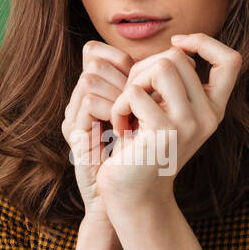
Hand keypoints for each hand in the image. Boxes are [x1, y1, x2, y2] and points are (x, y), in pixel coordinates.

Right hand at [62, 39, 133, 220]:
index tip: (143, 83)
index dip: (119, 59)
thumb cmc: (143, 157)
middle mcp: (78, 101)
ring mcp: (73, 117)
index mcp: (94, 95)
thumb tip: (175, 56)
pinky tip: (123, 131)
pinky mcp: (73, 134)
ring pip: (90, 78)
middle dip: (125, 79)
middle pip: (94, 61)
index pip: (93, 52)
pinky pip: (89, 102)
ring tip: (131, 120)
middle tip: (140, 105)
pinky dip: (113, 112)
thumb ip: (150, 88)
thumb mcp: (148, 115)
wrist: (129, 197)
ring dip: (119, 97)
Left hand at [96, 32, 241, 213]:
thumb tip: (177, 46)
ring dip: (133, 82)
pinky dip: (118, 106)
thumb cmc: (142, 148)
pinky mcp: (164, 132)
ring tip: (126, 109)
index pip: (231, 60)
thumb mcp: (166, 113)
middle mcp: (207, 117)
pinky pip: (135, 93)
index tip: (178, 45)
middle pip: (178, 57)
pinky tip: (120, 127)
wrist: (134, 194)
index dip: (205, 43)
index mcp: (212, 110)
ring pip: (161, 66)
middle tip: (132, 95)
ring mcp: (189, 125)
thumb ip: (175, 84)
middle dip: (144, 68)